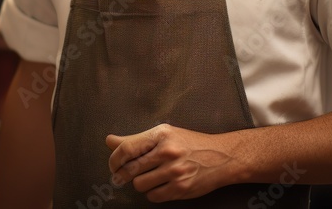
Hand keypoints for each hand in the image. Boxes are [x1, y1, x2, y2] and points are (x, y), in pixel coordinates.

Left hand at [106, 124, 238, 202]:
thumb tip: (109, 141)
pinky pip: (154, 196)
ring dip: (140, 184)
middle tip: (121, 176)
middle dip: (122, 175)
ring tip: (149, 178)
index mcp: (160, 135)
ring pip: (140, 185)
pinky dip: (153, 193)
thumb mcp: (164, 135)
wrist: (222, 157)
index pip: (126, 148)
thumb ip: (135, 139)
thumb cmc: (190, 144)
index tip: (113, 165)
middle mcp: (167, 152)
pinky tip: (160, 186)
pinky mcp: (181, 188)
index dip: (114, 159)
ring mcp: (175, 171)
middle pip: (130, 169)